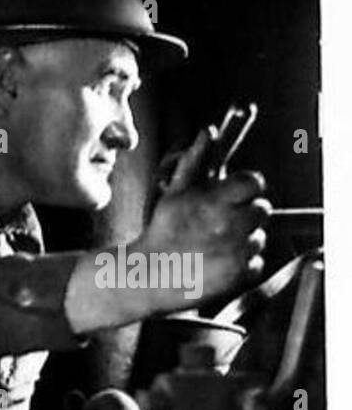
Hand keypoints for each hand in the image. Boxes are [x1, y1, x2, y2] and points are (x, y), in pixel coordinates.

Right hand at [140, 125, 270, 309]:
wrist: (147, 276)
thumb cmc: (160, 234)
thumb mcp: (174, 193)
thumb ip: (195, 160)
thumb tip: (208, 132)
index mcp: (215, 201)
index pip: (254, 183)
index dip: (247, 188)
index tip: (237, 196)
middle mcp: (229, 225)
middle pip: (261, 210)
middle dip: (245, 215)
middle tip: (223, 223)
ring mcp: (236, 251)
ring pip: (259, 237)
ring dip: (244, 240)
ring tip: (217, 246)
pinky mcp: (238, 274)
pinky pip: (256, 263)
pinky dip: (243, 264)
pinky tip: (221, 262)